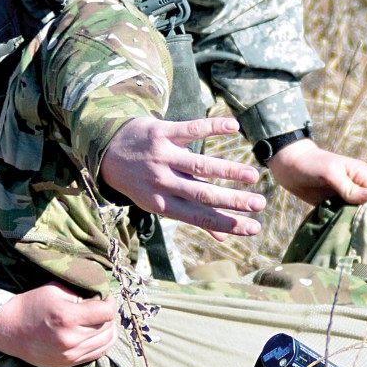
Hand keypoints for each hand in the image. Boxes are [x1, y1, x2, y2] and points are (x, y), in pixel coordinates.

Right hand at [0, 284, 117, 366]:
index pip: (107, 312)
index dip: (110, 302)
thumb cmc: (33, 304)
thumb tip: (102, 298)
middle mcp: (71, 339)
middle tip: (100, 306)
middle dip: (108, 315)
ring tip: (99, 319)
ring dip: (108, 329)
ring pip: (106, 342)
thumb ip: (82, 293)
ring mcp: (71, 354)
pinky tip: (96, 332)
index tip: (105, 297)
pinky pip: (98, 354)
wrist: (9, 329)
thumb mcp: (56, 289)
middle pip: (108, 327)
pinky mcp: (69, 363)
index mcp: (67, 317)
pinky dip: (102, 342)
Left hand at [100, 116, 264, 237]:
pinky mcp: (160, 133)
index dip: (228, 223)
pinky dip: (212, 127)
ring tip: (253, 176)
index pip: (200, 217)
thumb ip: (193, 216)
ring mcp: (161, 157)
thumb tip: (224, 239)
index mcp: (162, 204)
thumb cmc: (140, 180)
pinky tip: (233, 127)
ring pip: (199, 165)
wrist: (106, 149)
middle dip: (234, 201)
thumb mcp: (159, 201)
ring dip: (228, 170)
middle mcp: (161, 182)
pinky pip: (189, 129)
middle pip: (202, 193)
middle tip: (260, 204)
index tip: (255, 227)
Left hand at [267, 139, 366, 220]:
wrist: (291, 168)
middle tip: (344, 214)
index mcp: (363, 174)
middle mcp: (362, 186)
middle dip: (366, 215)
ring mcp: (353, 197)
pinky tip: (336, 220)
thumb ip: (350, 188)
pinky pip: (354, 218)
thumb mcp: (330, 174)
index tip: (351, 208)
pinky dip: (348, 222)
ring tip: (339, 216)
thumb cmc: (310, 165)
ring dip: (356, 220)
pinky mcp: (343, 206)